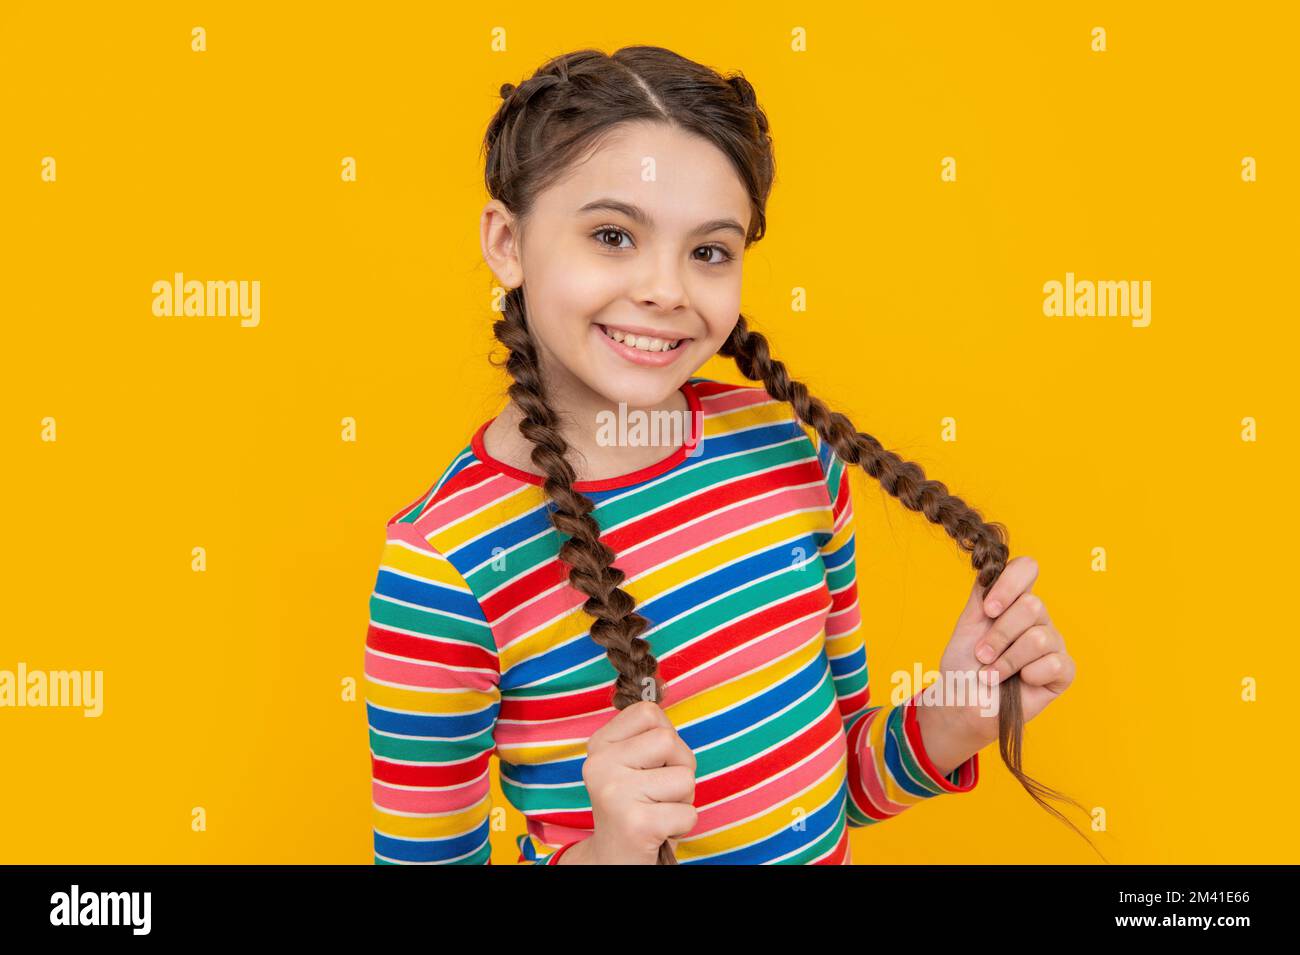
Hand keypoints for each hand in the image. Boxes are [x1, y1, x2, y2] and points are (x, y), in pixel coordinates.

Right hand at [579, 701, 697, 863]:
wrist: (614, 860)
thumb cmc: (636, 807)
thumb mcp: (631, 764)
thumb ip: (646, 732)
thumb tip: (661, 683)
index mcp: (598, 746)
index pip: (650, 712)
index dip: (665, 737)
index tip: (650, 763)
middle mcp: (599, 766)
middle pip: (670, 740)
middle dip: (680, 768)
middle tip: (659, 792)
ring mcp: (615, 794)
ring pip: (685, 777)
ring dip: (682, 799)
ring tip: (658, 811)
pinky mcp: (636, 823)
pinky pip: (689, 812)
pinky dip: (682, 825)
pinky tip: (658, 831)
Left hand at [934, 556, 1075, 744]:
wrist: (963, 701)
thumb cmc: (964, 665)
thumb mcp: (967, 623)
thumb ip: (982, 594)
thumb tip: (994, 567)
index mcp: (1014, 600)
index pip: (1027, 569)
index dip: (1010, 585)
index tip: (988, 610)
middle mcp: (1037, 618)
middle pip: (1033, 606)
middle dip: (999, 635)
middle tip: (983, 655)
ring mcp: (1053, 644)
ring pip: (1039, 638)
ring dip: (1007, 660)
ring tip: (992, 674)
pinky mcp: (1063, 671)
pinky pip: (1056, 664)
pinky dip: (1029, 676)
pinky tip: (1021, 682)